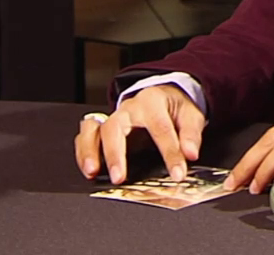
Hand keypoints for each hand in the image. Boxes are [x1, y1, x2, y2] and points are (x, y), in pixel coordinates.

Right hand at [73, 85, 205, 184]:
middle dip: (115, 153)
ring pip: (93, 129)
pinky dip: (83, 151)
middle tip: (119, 177)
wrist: (162, 96)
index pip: (160, 128)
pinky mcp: (104, 127)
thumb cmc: (174, 108)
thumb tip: (190, 153)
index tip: (177, 173)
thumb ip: (190, 134)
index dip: (170, 153)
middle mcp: (128, 108)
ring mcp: (113, 117)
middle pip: (115, 127)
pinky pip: (85, 135)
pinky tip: (88, 169)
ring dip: (90, 151)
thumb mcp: (190, 115)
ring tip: (92, 172)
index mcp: (152, 101)